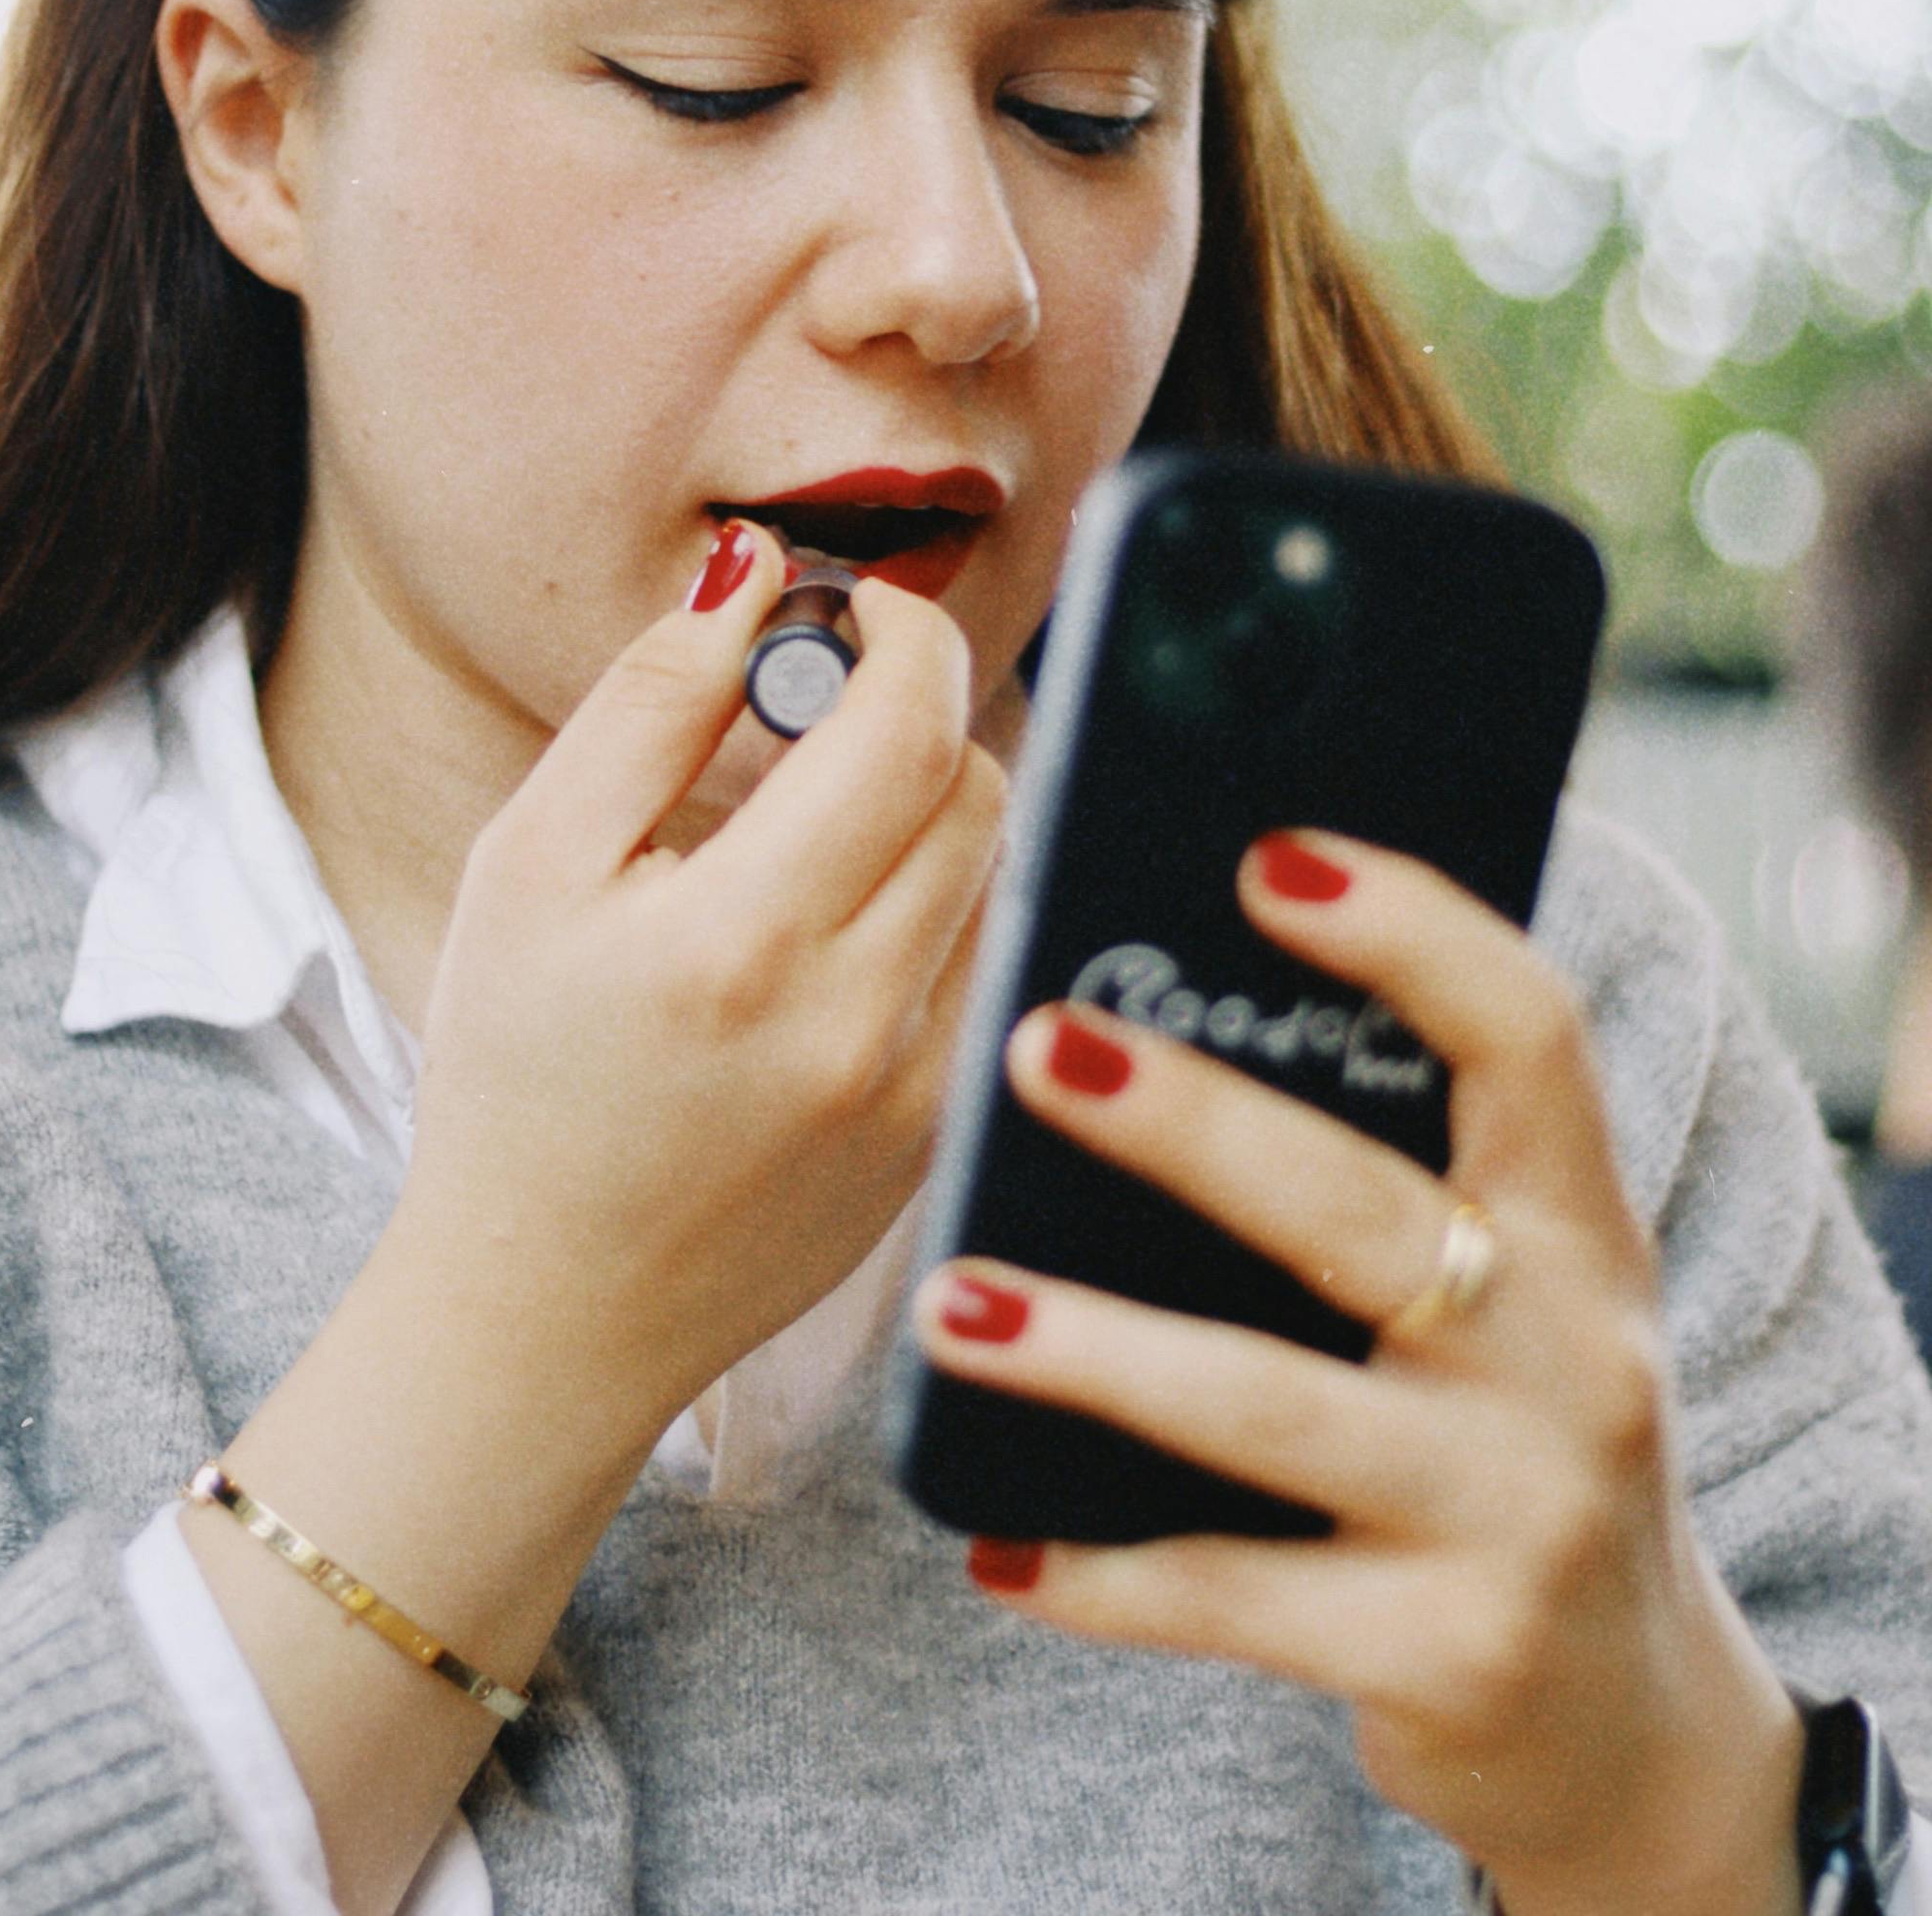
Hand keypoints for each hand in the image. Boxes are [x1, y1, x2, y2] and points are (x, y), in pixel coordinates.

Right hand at [402, 523, 1006, 1443]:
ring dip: (930, 810)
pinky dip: (936, 910)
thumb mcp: (530, 863)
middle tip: (818, 717)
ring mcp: (917, 1090)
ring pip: (998, 867)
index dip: (904, 635)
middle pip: (978, 783)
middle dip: (915, 712)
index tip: (854, 613)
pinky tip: (836, 934)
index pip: (911, 725)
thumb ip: (649, 701)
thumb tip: (755, 571)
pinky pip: (988, 962)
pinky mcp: (943, 1136)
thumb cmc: (516, 1074)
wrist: (547, 1312)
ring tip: (816, 834)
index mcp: (742, 941)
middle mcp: (856, 1021)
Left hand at [912, 832, 1804, 1915]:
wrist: (1623, 1718)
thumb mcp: (1507, 1296)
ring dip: (1093, 1349)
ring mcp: (1515, 1515)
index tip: (1265, 857)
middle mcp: (1570, 1357)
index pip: (1528, 1037)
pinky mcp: (1445, 1657)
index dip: (1410, 934)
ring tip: (951, 1301)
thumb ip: (1385, 1176)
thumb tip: (1146, 1013)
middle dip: (1189, 1123)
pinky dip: (1101, 1572)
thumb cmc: (1505, 1436)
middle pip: (1359, 1211)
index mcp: (1581, 1227)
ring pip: (1268, 1407)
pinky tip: (996, 1543)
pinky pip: (1235, 1600)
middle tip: (1034, 1043)